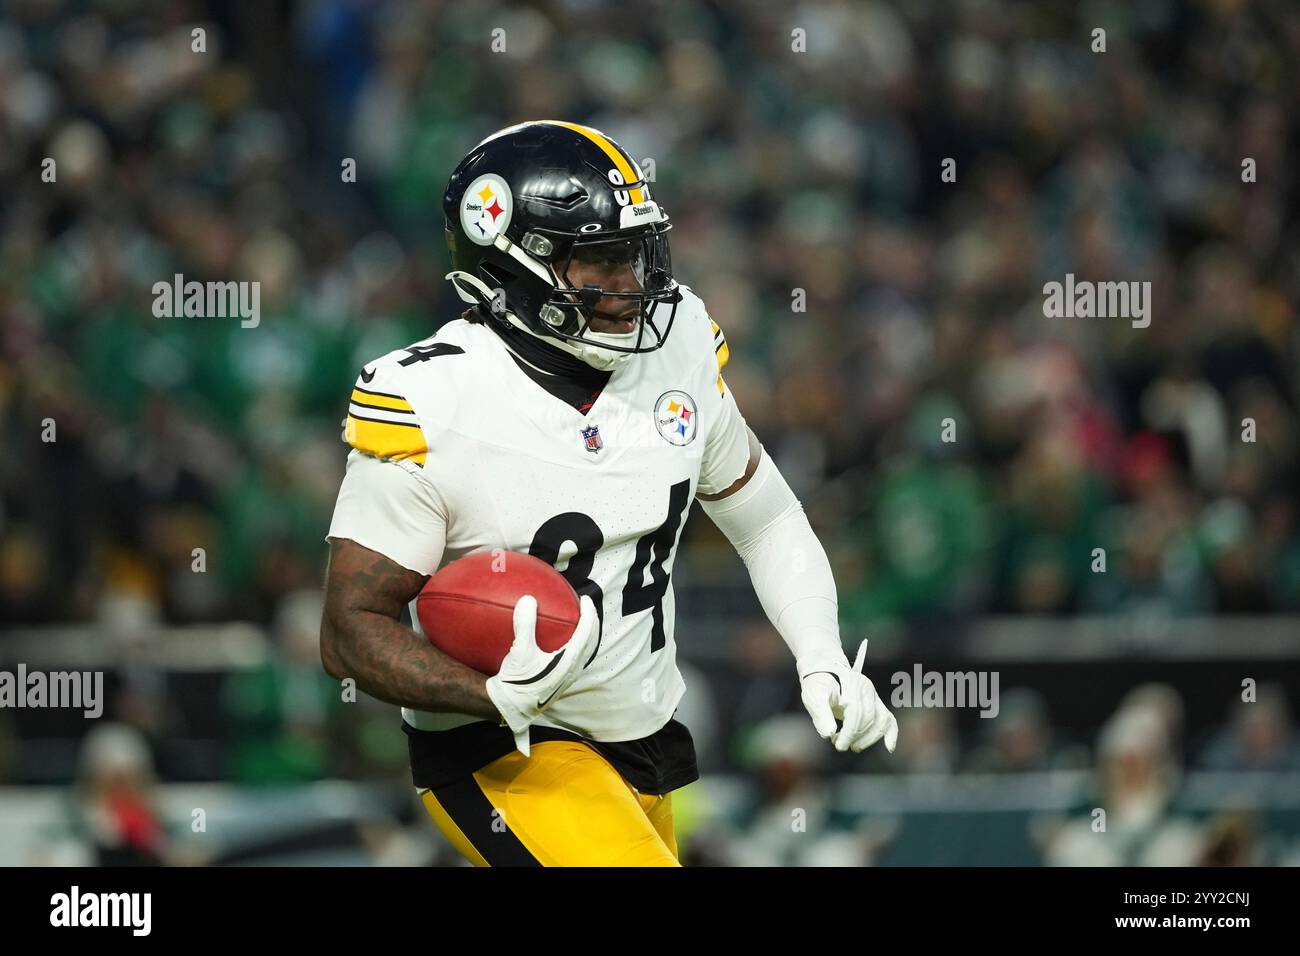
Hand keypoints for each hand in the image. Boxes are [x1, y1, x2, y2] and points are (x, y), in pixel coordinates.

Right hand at [485, 594, 598, 755]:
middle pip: (592, 642)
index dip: (588, 613)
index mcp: (568, 662)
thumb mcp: (519, 652)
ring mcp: (569, 677)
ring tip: (580, 621)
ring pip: (586, 651)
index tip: (584, 599)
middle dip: (592, 622)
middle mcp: (573, 670)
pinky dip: (578, 644)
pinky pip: (577, 658)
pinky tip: (564, 641)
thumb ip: (525, 625)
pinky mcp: (561, 681)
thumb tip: (528, 599)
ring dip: (587, 634)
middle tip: (586, 606)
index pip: (586, 633)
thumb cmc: (516, 683)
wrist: (510, 709)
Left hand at [798, 639, 897, 753]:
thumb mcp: (813, 696)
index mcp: (851, 686)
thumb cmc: (818, 684)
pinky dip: (891, 733)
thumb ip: (820, 714)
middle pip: (869, 718)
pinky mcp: (877, 702)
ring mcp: (873, 695)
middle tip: (841, 745)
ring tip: (854, 745)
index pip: (855, 712)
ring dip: (869, 739)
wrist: (825, 670)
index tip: (838, 745)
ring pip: (880, 721)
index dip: (849, 732)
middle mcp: (866, 689)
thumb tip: (828, 733)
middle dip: (856, 736)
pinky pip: (889, 718)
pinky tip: (889, 747)